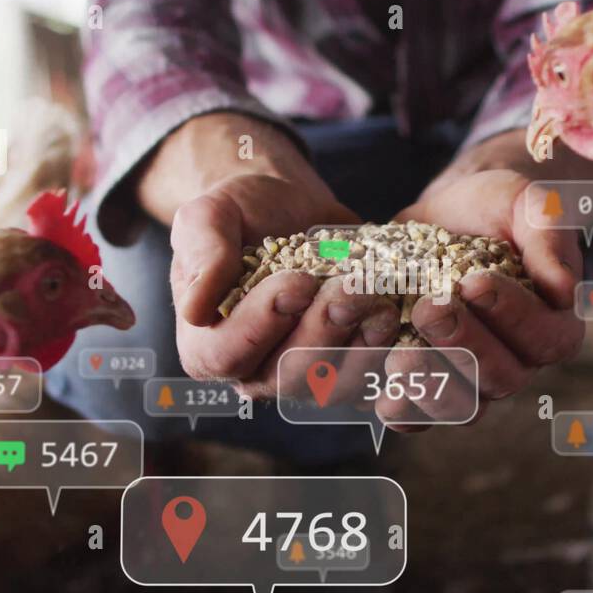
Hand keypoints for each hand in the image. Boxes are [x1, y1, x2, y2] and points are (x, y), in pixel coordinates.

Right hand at [168, 173, 400, 396]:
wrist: (291, 207)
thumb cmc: (242, 213)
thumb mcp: (209, 217)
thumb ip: (202, 254)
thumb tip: (195, 310)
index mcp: (206, 347)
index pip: (227, 356)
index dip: (263, 323)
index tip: (297, 280)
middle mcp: (254, 373)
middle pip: (288, 377)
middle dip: (322, 331)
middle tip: (348, 287)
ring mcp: (304, 379)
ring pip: (335, 385)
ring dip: (361, 343)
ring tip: (378, 297)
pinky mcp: (346, 372)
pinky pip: (372, 380)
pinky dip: (389, 352)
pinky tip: (398, 314)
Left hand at [394, 168, 583, 400]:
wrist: (444, 217)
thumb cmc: (495, 209)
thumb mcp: (526, 205)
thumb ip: (549, 236)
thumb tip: (564, 290)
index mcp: (553, 325)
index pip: (545, 338)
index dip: (513, 317)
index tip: (476, 282)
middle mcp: (518, 362)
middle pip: (501, 377)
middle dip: (464, 345)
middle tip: (430, 308)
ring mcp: (473, 381)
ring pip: (462, 406)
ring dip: (431, 387)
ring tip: (401, 356)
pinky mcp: (431, 386)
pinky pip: (421, 417)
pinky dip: (402, 410)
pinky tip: (382, 392)